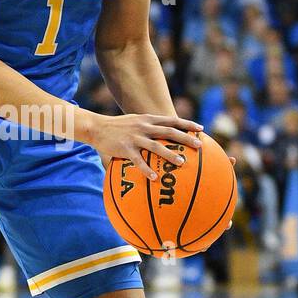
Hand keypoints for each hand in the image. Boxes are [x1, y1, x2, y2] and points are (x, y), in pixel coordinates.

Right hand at [85, 113, 202, 179]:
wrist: (97, 127)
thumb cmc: (118, 127)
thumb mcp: (135, 121)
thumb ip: (149, 125)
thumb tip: (163, 134)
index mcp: (148, 119)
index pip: (171, 120)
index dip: (187, 124)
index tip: (201, 129)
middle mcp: (144, 127)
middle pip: (169, 132)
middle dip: (185, 138)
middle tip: (199, 146)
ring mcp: (135, 137)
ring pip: (156, 146)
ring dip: (170, 154)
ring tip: (181, 163)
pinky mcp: (125, 148)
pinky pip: (138, 161)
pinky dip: (147, 169)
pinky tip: (155, 178)